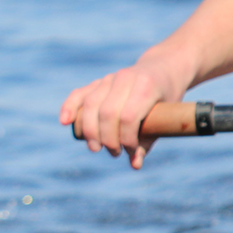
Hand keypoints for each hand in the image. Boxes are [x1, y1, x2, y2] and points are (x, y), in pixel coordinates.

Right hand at [60, 64, 186, 169]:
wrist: (164, 67)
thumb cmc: (167, 98)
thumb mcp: (166, 117)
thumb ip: (148, 141)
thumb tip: (134, 165)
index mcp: (146, 86)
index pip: (129, 117)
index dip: (127, 139)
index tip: (131, 152)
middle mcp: (125, 79)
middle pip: (107, 113)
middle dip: (108, 138)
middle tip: (114, 153)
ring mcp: (109, 78)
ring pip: (91, 104)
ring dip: (90, 131)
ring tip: (95, 148)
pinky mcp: (98, 82)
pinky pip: (79, 94)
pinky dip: (69, 107)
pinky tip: (65, 122)